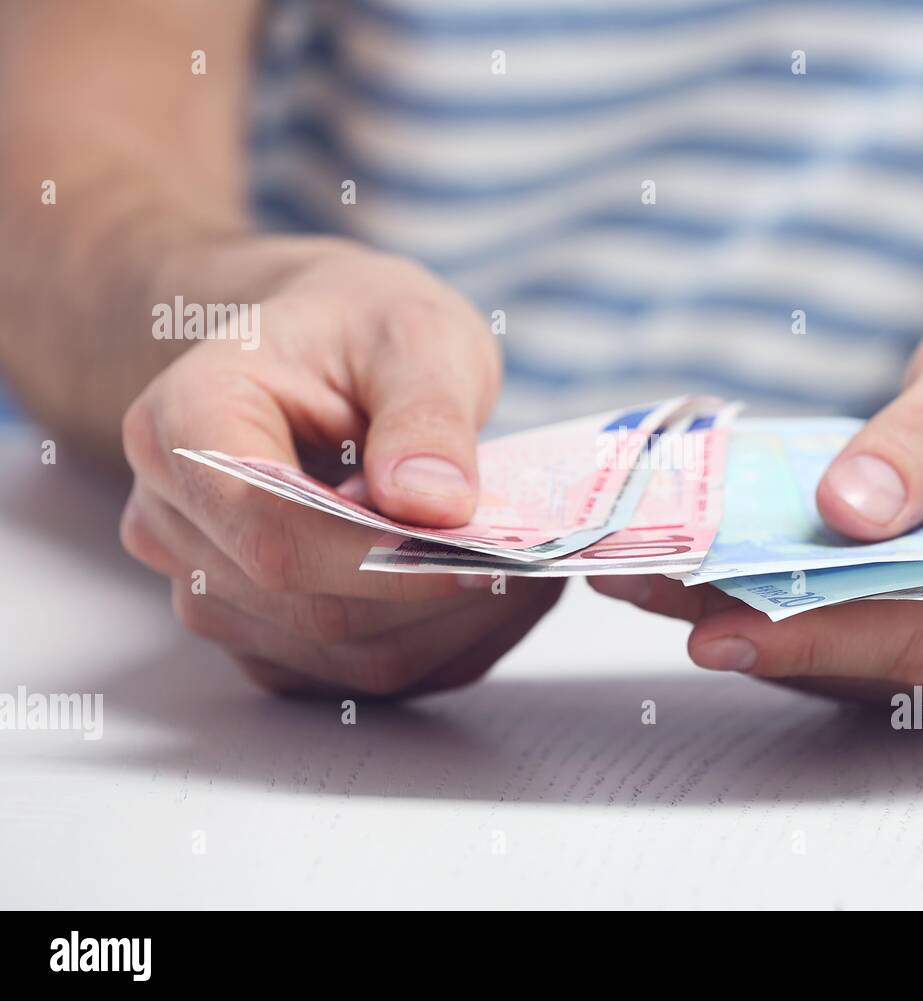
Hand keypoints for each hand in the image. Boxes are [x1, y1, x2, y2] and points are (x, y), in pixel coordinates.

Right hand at [120, 238, 562, 696]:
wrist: (327, 352)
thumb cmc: (361, 329)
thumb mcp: (414, 334)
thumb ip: (424, 413)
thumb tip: (434, 505)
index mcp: (182, 424)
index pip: (268, 527)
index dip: (376, 555)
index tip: (478, 550)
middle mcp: (174, 521)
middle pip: (307, 606)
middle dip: (430, 591)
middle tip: (532, 559)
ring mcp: (213, 588)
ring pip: (342, 656)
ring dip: (448, 625)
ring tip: (526, 568)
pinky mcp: (265, 635)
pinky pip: (356, 674)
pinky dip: (439, 642)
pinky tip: (490, 594)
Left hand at [594, 302, 922, 707]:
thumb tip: (849, 509)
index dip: (823, 632)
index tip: (717, 626)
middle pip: (879, 653)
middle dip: (755, 622)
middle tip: (636, 578)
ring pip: (850, 661)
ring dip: (745, 619)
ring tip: (639, 570)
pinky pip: (850, 649)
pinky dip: (772, 616)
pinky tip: (691, 577)